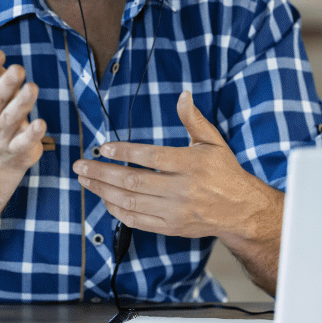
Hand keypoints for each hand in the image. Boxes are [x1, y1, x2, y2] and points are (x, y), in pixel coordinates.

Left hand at [72, 91, 279, 241]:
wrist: (241, 210)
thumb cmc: (225, 172)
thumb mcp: (213, 141)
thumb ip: (194, 120)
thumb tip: (183, 95)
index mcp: (191, 165)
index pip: (151, 158)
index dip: (124, 153)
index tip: (103, 147)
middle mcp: (182, 190)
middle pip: (134, 182)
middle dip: (102, 173)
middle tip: (80, 165)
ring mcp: (175, 212)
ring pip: (131, 202)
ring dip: (103, 191)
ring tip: (85, 179)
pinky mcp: (171, 227)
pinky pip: (137, 221)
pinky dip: (117, 210)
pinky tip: (104, 198)